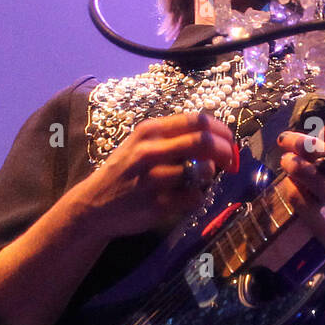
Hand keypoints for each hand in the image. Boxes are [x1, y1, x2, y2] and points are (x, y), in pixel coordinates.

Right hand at [82, 111, 237, 239]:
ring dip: (209, 176)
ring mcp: (153, 179)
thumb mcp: (141, 144)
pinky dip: (197, 197)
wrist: (93, 204)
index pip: (197, 120)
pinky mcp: (157, 204)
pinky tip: (184, 197)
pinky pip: (195, 198)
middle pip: (204, 142)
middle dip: (226, 151)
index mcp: (150, 131)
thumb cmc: (125, 171)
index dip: (221, 130)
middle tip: (231, 160)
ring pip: (203, 172)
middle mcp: (150, 150)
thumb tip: (215, 137)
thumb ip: (173, 137)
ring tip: (199, 180)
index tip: (229, 140)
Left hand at [277, 123, 324, 284]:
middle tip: (285, 139)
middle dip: (297, 141)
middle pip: (317, 148)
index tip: (318, 135)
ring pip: (303, 171)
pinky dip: (291, 189)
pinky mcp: (324, 221)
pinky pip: (298, 197)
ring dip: (291, 163)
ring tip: (286, 161)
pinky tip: (292, 187)